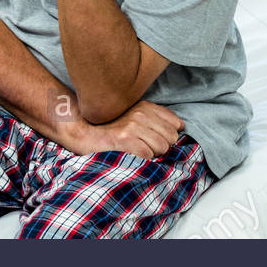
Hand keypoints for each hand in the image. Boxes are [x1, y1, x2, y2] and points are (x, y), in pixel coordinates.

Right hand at [60, 100, 184, 160]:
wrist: (86, 133)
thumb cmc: (112, 127)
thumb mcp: (134, 115)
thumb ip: (156, 117)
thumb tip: (180, 126)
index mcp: (145, 106)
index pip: (175, 122)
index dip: (170, 135)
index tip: (158, 139)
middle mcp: (140, 113)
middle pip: (171, 138)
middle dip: (162, 146)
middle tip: (145, 146)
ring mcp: (133, 126)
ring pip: (162, 147)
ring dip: (153, 154)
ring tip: (138, 150)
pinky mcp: (125, 139)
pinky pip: (148, 155)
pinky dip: (143, 160)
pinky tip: (131, 155)